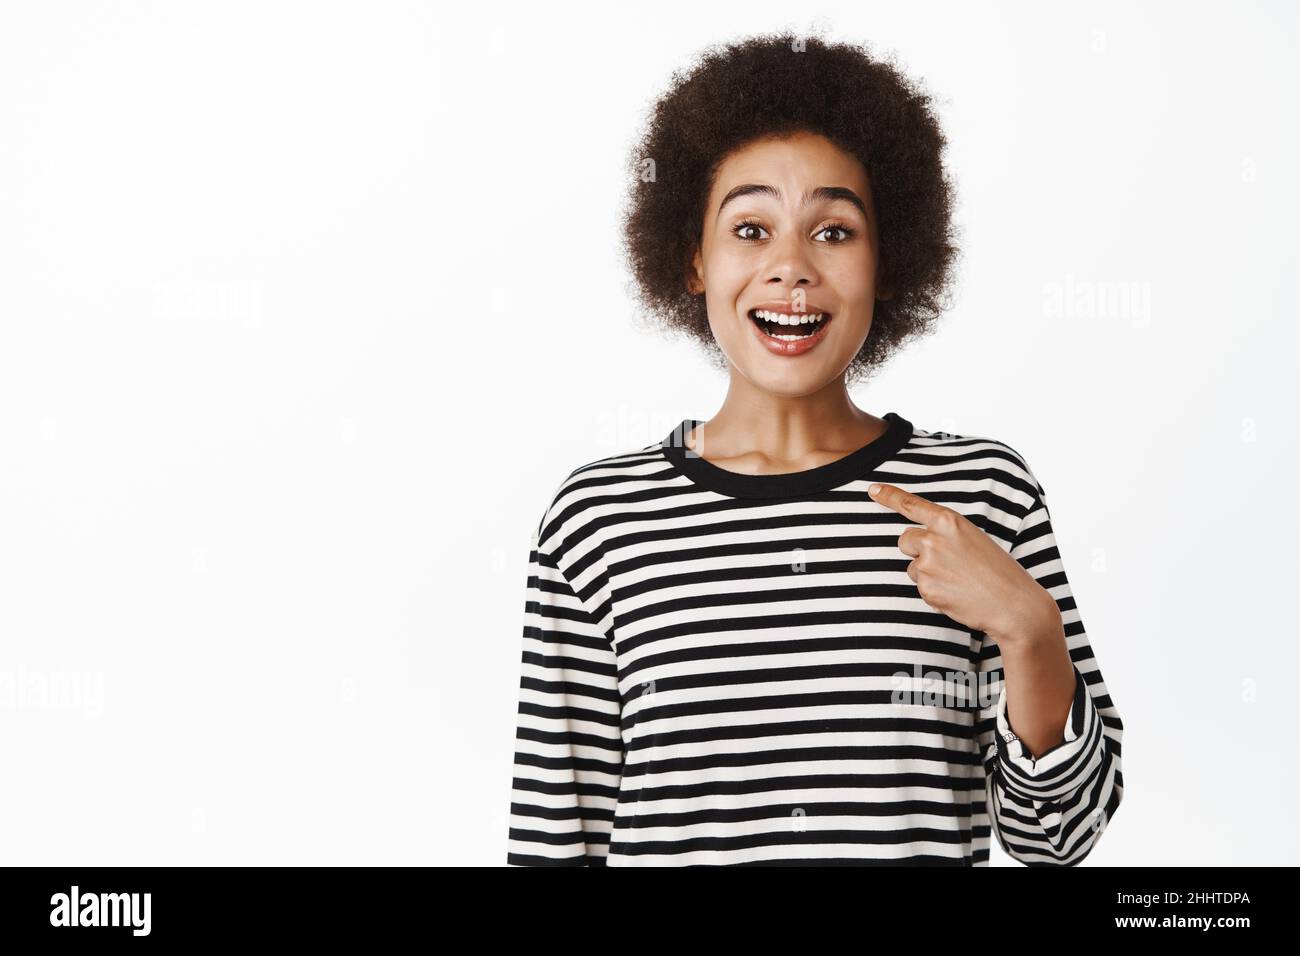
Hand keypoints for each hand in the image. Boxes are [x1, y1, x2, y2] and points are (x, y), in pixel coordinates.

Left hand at [867, 482, 1058, 648]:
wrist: (1013, 605)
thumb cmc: (998, 570)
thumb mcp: (973, 539)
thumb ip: (945, 534)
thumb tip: (919, 541)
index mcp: (949, 521)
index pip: (911, 505)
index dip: (889, 496)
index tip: (872, 489)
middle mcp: (933, 539)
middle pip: (904, 540)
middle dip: (917, 551)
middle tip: (947, 562)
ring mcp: (927, 564)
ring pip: (912, 567)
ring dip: (928, 574)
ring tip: (958, 580)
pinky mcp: (926, 588)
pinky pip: (920, 587)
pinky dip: (934, 592)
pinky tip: (957, 594)